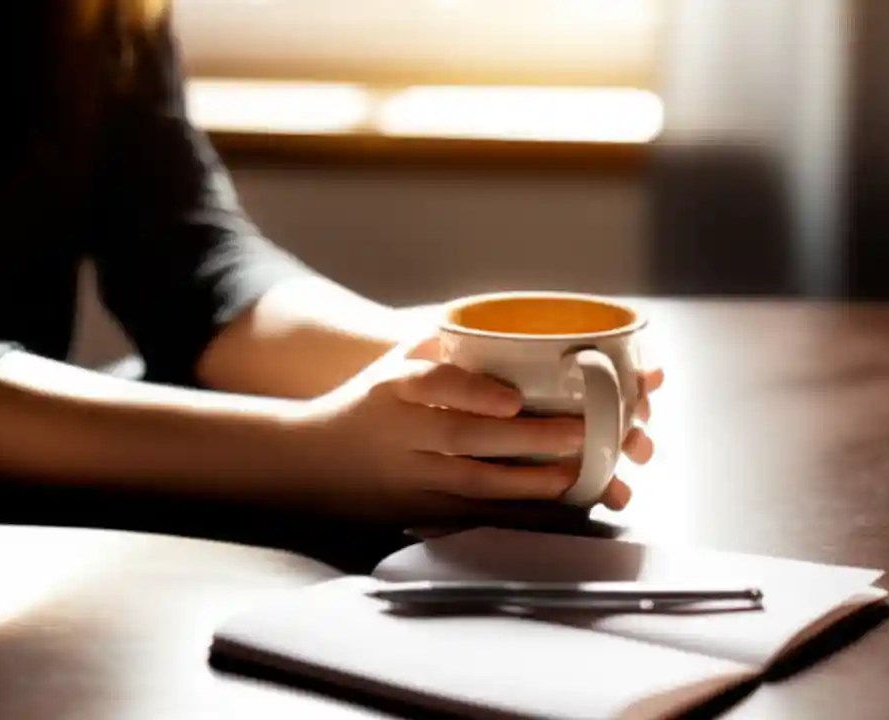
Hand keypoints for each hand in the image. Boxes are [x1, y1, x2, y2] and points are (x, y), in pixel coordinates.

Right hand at [288, 336, 662, 520]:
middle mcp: (402, 434)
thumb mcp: (391, 368)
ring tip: (575, 473)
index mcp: (394, 389)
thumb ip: (438, 349)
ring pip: (474, 483)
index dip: (475, 392)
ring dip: (528, 482)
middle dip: (526, 439)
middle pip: (465, 437)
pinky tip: (552, 508)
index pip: (433, 385)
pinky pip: (473, 514)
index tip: (513, 398)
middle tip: (578, 433)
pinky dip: (514, 513)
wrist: (310, 462)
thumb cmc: (365, 405)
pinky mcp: (419, 511)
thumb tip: (499, 323)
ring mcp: (410, 477)